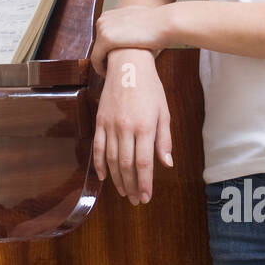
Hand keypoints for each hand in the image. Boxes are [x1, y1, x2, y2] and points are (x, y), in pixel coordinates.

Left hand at [90, 4, 168, 74]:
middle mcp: (103, 19)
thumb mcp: (137, 22)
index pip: (103, 37)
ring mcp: (103, 28)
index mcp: (110, 14)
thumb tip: (131, 39)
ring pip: (97, 53)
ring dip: (103, 65)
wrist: (164, 23)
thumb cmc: (157, 27)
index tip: (114, 62)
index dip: (108, 51)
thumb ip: (129, 29)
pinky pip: (96, 59)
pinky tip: (108, 76)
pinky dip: (100, 69)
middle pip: (98, 45)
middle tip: (112, 71)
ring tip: (112, 75)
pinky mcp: (106, 39)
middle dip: (105, 58)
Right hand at [92, 48, 172, 204]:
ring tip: (124, 192)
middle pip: (126, 165)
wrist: (127, 64)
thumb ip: (164, 139)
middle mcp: (125, 128)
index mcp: (145, 126)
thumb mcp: (163, 111)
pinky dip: (99, 164)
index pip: (143, 163)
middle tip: (136, 200)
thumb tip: (167, 164)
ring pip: (111, 160)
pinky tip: (103, 176)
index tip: (146, 197)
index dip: (145, 183)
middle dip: (131, 186)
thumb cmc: (150, 88)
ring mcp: (110, 125)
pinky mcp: (100, 121)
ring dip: (117, 179)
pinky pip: (98, 147)